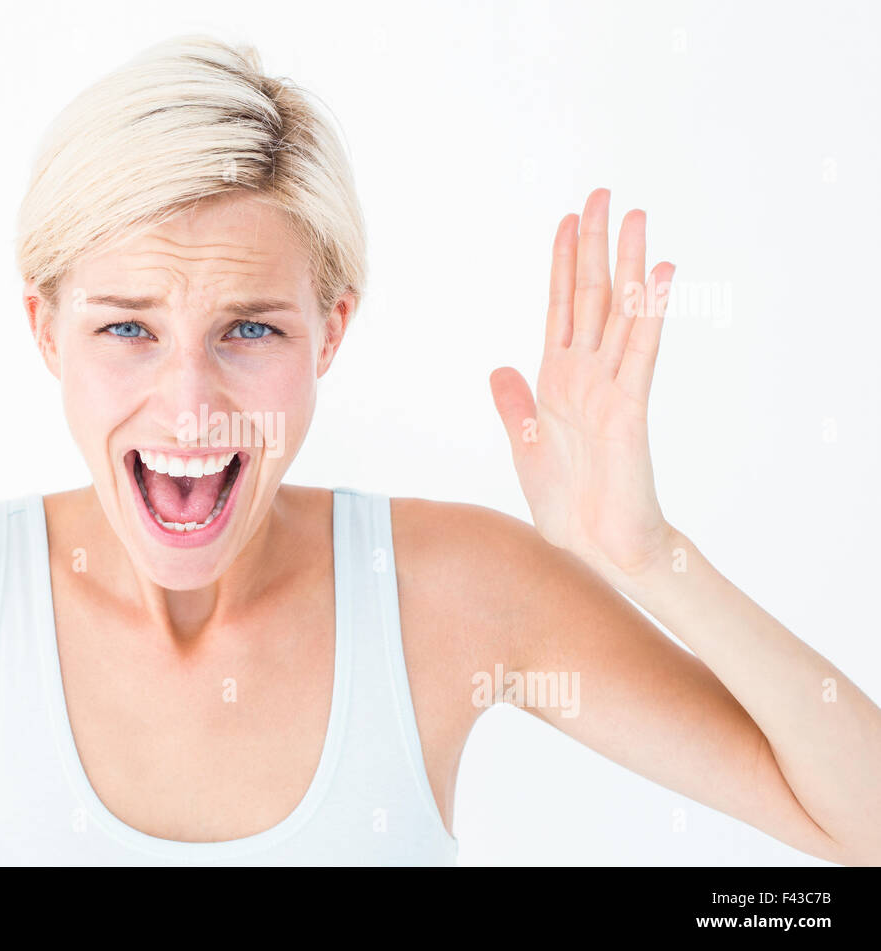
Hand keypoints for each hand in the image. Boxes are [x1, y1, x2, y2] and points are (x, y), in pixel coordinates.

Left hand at [489, 188, 675, 580]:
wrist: (595, 547)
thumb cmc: (568, 504)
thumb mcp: (526, 445)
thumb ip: (515, 404)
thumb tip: (500, 367)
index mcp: (558, 380)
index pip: (562, 307)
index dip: (563, 264)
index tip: (567, 221)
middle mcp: (588, 373)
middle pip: (594, 296)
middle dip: (596, 245)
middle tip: (602, 194)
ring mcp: (613, 386)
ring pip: (623, 312)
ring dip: (630, 263)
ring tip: (638, 216)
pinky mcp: (631, 407)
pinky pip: (642, 351)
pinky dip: (650, 312)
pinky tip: (660, 274)